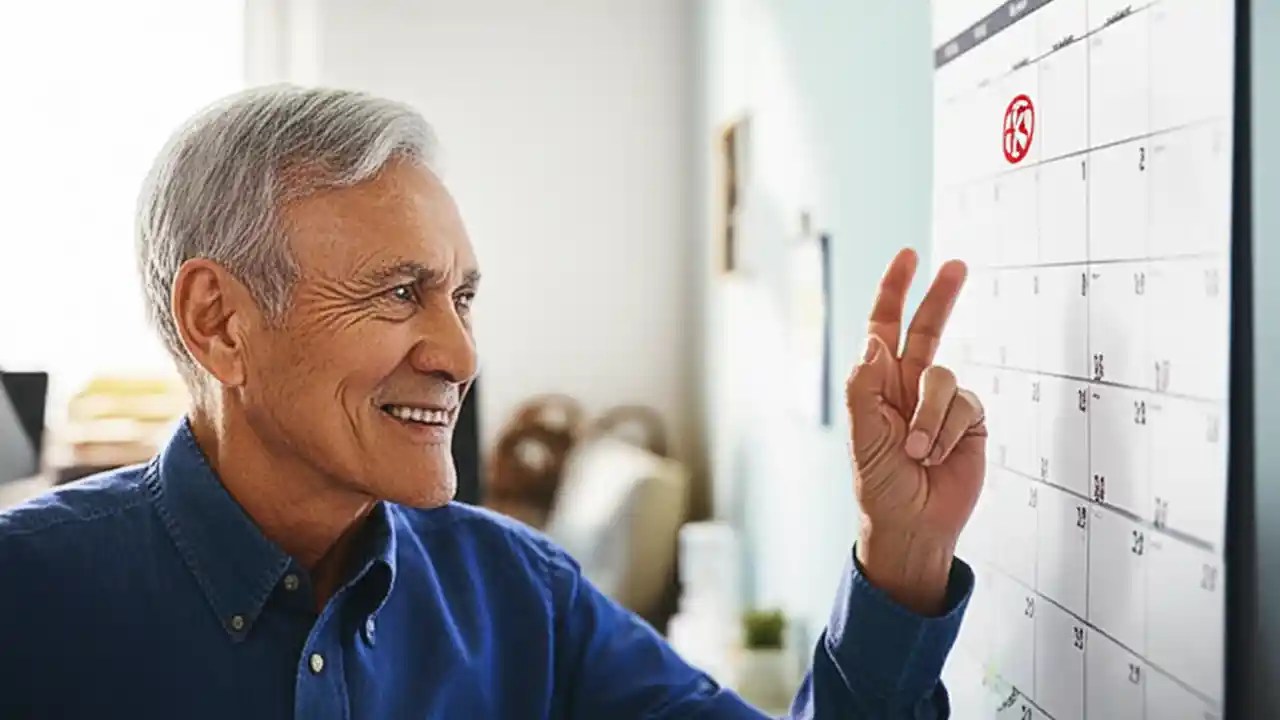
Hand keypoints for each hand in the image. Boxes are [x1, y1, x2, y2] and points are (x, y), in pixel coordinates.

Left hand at [846, 248, 985, 615]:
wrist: (912, 524)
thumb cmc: (879, 483)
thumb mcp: (861, 434)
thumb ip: (864, 385)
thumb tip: (874, 341)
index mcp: (877, 382)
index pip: (885, 326)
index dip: (894, 291)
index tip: (907, 256)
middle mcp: (910, 385)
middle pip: (929, 329)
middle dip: (940, 297)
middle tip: (954, 265)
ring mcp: (941, 402)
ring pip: (944, 378)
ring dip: (928, 417)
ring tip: (915, 453)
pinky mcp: (969, 421)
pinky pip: (965, 405)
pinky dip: (947, 431)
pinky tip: (938, 455)